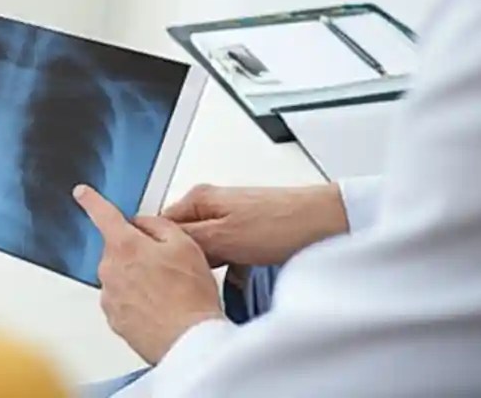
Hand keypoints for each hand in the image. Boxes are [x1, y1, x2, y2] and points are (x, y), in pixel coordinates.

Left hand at [75, 185, 223, 363]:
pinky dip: (138, 302)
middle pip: (118, 250)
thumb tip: (142, 223)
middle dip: (137, 253)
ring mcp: (110, 297)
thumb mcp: (185, 245)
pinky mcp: (115, 320)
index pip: (103, 214)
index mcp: (125, 246)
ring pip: (121, 277)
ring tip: (169, 293)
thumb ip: (158, 225)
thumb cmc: (190, 296)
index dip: (92, 201)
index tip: (82, 194)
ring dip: (138, 279)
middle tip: (168, 267)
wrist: (190, 342)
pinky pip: (123, 301)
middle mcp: (110, 270)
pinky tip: (161, 309)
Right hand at [161, 184, 348, 268]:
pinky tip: (237, 282)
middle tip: (192, 278)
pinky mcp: (248, 234)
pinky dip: (229, 269)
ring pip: (205, 250)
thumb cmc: (282, 223)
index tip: (157, 270)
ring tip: (217, 280)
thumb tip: (153, 245)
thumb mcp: (223, 237)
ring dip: (209, 267)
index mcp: (199, 198)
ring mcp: (231, 219)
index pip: (158, 224)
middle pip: (181, 239)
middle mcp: (212, 205)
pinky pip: (226, 255)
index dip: (156, 249)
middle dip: (184, 260)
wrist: (327, 223)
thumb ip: (185, 240)